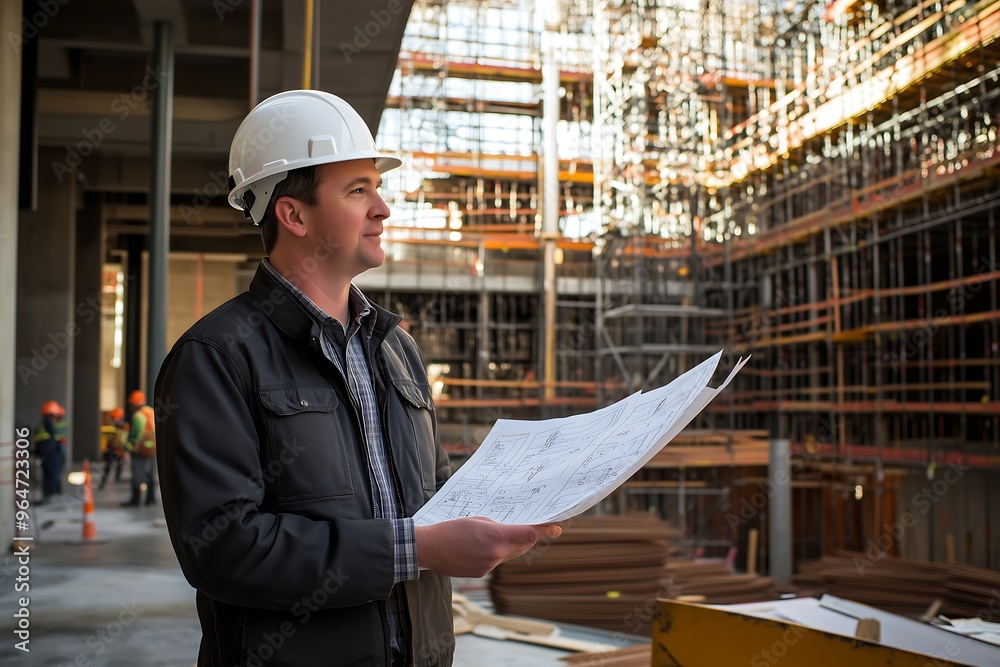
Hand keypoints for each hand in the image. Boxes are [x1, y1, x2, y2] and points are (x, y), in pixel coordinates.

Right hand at [414, 517, 561, 577]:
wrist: (430, 548)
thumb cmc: (451, 529)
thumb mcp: (477, 519)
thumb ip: (498, 526)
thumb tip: (511, 533)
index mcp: (496, 537)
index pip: (527, 534)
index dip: (544, 531)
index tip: (556, 528)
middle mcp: (495, 554)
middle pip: (521, 546)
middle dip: (525, 538)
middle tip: (529, 528)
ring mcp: (488, 566)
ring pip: (508, 555)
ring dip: (507, 546)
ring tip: (490, 537)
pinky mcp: (480, 573)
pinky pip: (495, 561)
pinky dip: (493, 554)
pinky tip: (478, 547)